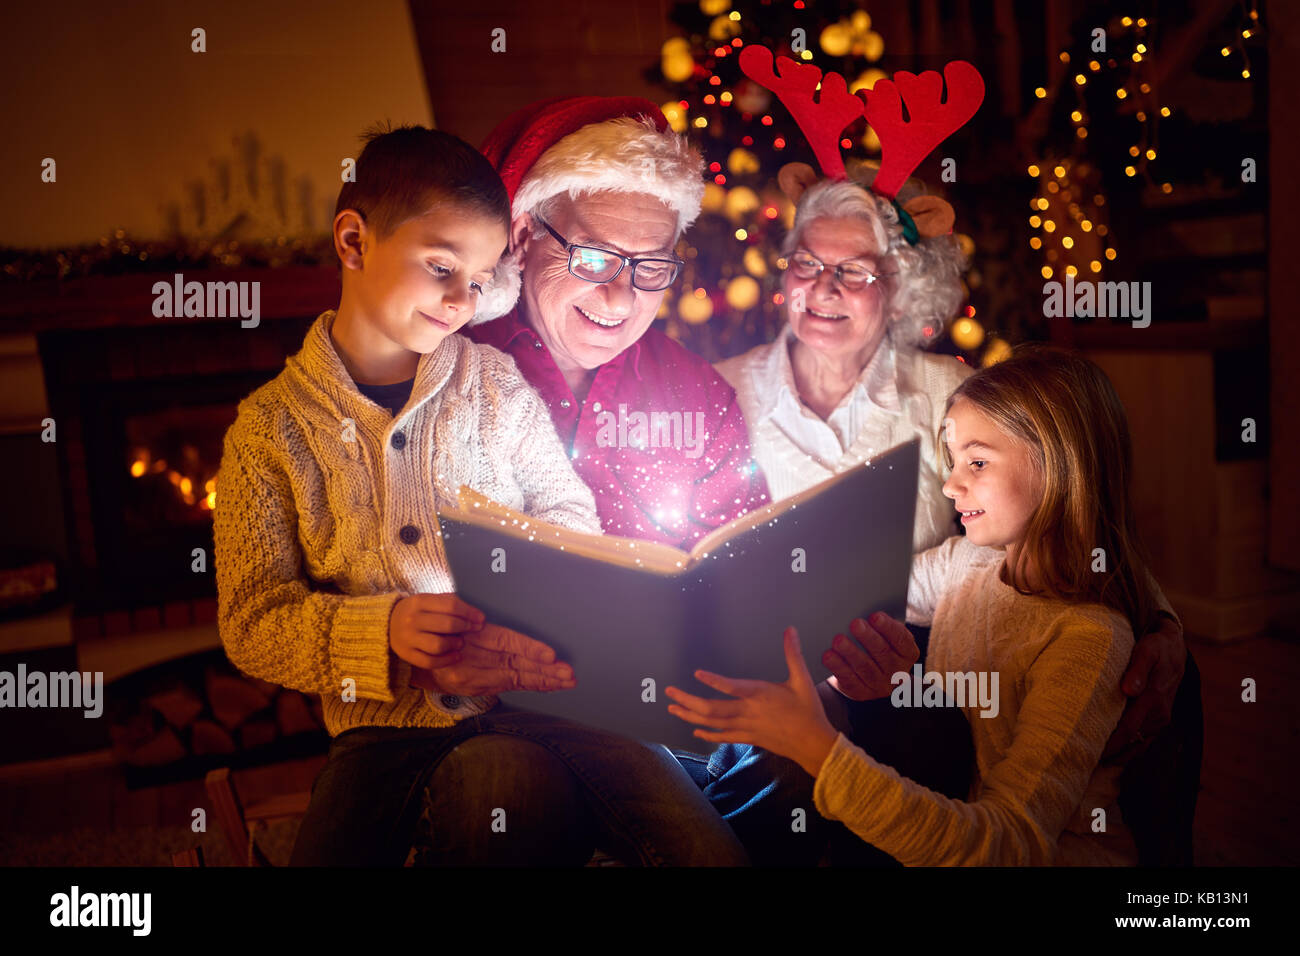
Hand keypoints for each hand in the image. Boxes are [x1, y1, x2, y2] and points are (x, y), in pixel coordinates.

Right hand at [388, 593, 482, 670]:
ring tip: (461, 643)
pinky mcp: (406, 654)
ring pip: (439, 645)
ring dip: (455, 644)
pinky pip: (430, 662)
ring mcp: (407, 638)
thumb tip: (476, 614)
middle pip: (447, 625)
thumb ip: (449, 603)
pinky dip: (447, 660)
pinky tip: (456, 656)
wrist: (387, 624)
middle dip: (466, 628)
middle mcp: (411, 619)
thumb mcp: (428, 601)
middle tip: (473, 630)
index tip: (481, 618)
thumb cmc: (417, 612)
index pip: (451, 606)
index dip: (469, 613)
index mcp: (419, 601)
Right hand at [421, 622, 576, 697]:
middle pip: (514, 664)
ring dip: (542, 681)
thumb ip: (491, 633)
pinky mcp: (476, 688)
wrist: (422, 658)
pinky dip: (530, 685)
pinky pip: (508, 686)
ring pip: (514, 678)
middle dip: (544, 671)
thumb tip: (526, 640)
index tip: (551, 655)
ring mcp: (474, 678)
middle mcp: (472, 660)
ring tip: (565, 680)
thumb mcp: (463, 622)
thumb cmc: (449, 634)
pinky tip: (548, 685)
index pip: (505, 643)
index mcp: (471, 637)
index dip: (529, 649)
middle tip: (568, 673)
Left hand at [665, 627, 839, 777]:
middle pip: (713, 708)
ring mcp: (746, 727)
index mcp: (760, 694)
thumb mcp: (802, 679)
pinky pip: (723, 736)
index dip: (714, 681)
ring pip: (713, 723)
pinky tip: (695, 730)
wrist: (814, 744)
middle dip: (688, 700)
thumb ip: (792, 654)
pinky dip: (708, 733)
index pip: (733, 687)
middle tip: (669, 692)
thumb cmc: (808, 710)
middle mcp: (748, 712)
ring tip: (673, 708)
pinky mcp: (748, 738)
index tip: (697, 673)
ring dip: (690, 716)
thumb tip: (790, 630)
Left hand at [824, 612, 919, 701]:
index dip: (888, 628)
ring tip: (838, 640)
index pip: (901, 640)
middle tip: (855, 623)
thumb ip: (880, 624)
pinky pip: (849, 679)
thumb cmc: (876, 645)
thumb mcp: (885, 635)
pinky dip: (838, 667)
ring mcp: (880, 685)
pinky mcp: (861, 692)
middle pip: (883, 653)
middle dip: (868, 637)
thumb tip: (862, 607)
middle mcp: (897, 671)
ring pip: (865, 668)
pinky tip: (828, 656)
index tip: (875, 616)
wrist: (869, 675)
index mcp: (907, 653)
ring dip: (851, 652)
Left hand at [1102, 614, 1185, 763]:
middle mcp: (1159, 715)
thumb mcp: (1147, 651)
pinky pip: (1143, 741)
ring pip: (1137, 744)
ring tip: (1092, 762)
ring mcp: (1160, 720)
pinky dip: (1129, 751)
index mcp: (1153, 699)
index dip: (1109, 744)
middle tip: (1082, 761)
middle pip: (1130, 741)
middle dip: (1109, 753)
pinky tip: (1111, 757)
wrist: (1174, 651)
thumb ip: (1137, 669)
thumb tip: (1129, 690)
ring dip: (1118, 754)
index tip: (1089, 751)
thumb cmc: (1155, 649)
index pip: (1127, 729)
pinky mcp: (1159, 721)